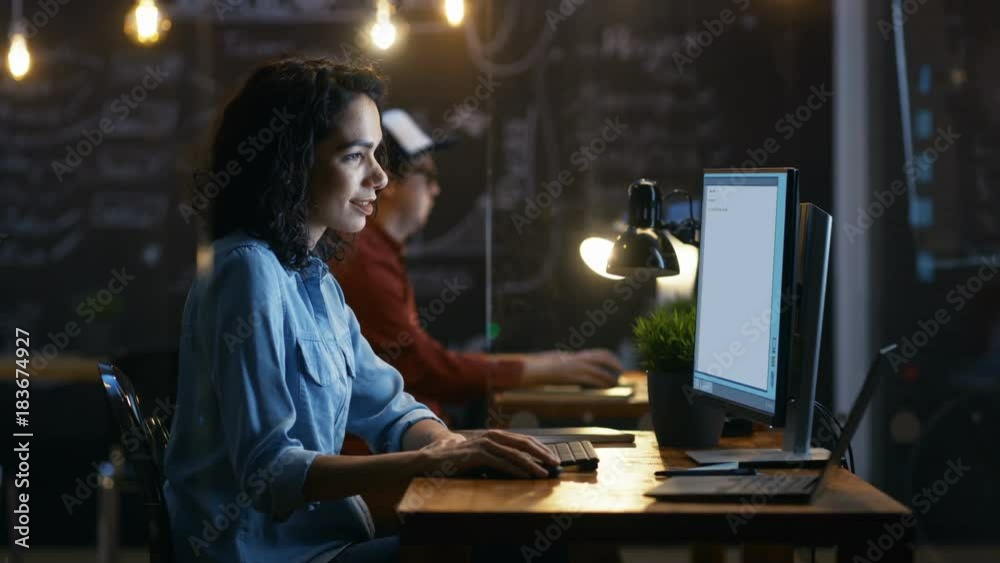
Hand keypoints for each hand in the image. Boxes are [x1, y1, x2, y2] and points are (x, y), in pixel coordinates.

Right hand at [420, 429, 558, 478]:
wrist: (432, 461)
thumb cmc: (458, 462)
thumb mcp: (482, 458)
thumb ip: (498, 459)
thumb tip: (521, 468)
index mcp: (495, 436)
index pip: (524, 440)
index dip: (541, 449)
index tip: (554, 458)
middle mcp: (492, 437)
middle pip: (524, 443)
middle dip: (542, 454)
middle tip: (556, 464)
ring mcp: (484, 444)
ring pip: (515, 454)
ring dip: (532, 464)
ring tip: (545, 473)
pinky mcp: (477, 454)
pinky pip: (501, 462)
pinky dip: (516, 469)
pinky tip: (526, 476)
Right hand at [521, 348, 622, 387]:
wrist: (532, 369)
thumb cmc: (542, 366)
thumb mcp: (557, 362)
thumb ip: (567, 363)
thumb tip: (571, 366)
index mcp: (575, 355)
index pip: (598, 353)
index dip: (610, 358)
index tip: (616, 363)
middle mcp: (577, 358)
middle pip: (602, 356)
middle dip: (614, 363)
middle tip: (621, 371)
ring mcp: (575, 367)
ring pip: (599, 369)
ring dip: (610, 376)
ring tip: (616, 381)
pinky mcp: (572, 376)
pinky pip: (592, 379)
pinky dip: (602, 382)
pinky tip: (607, 386)